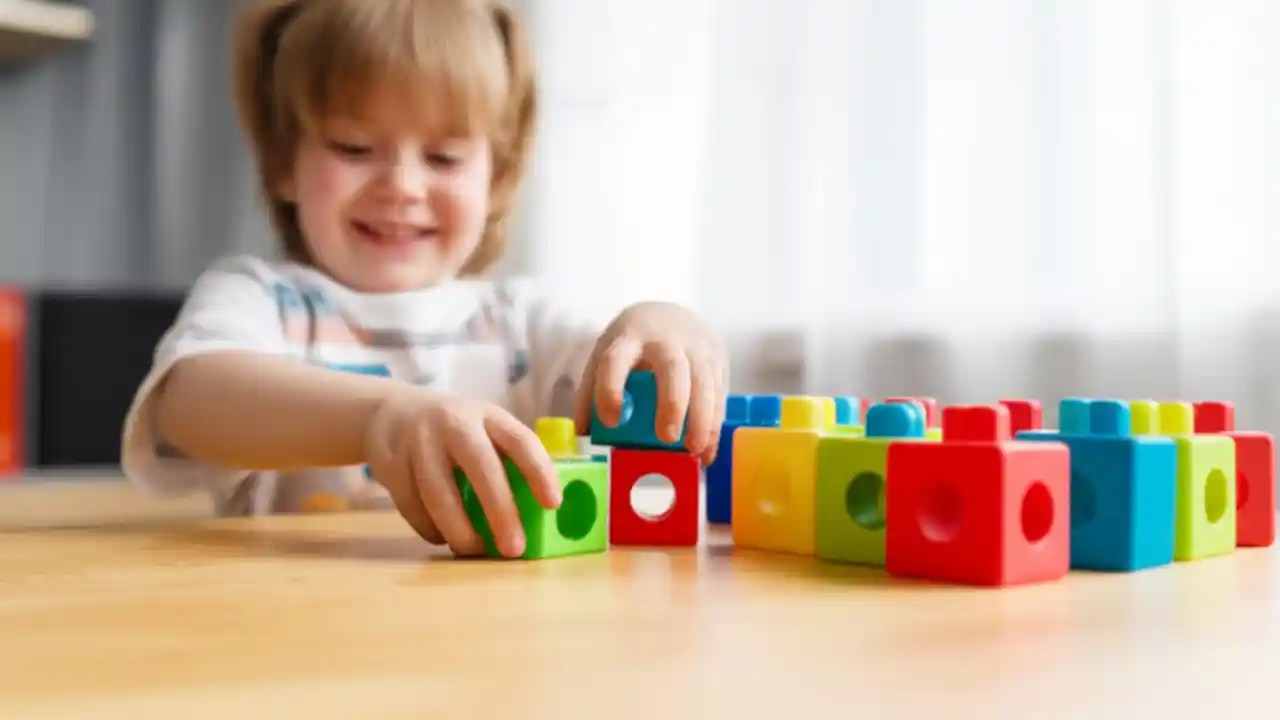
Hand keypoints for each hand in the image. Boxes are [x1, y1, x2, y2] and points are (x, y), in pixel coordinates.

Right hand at [364, 386, 560, 556]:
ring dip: (460, 530)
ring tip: (475, 550)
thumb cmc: (453, 430)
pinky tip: (443, 537)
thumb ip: (506, 458)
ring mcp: (419, 442)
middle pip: (482, 468)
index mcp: (487, 415)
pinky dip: (430, 529)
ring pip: (440, 495)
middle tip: (515, 549)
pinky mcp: (391, 464)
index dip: (540, 472)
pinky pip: (413, 507)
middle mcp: (454, 423)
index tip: (553, 504)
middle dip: (501, 512)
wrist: (388, 413)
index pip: (521, 440)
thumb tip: (539, 512)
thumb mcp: (482, 427)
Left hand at [573, 301, 728, 464]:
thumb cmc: (632, 344)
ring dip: (703, 419)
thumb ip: (591, 392)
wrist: (670, 315)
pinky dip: (715, 425)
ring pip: (704, 381)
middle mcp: (665, 339)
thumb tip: (585, 434)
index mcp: (628, 337)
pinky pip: (719, 394)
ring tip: (694, 450)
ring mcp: (696, 347)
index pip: (616, 360)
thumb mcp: (606, 355)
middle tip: (666, 438)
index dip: (611, 389)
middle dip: (672, 403)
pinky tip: (707, 450)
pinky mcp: (717, 359)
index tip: (612, 421)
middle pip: (672, 367)